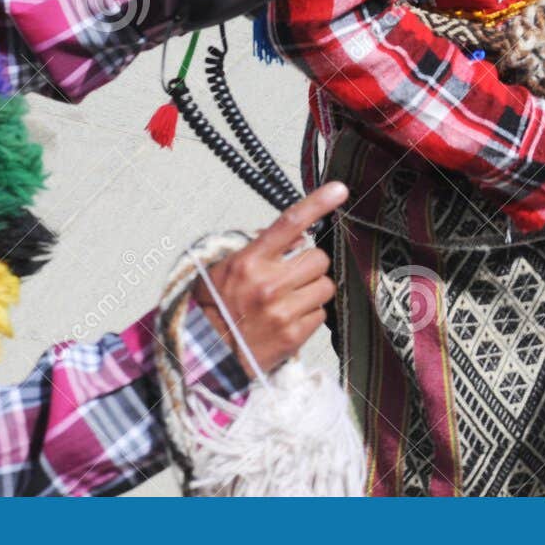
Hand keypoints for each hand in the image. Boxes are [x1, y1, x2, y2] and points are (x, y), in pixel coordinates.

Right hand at [193, 181, 345, 375]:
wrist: (205, 355)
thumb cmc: (214, 308)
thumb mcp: (225, 268)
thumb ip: (259, 247)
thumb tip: (297, 236)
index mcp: (250, 261)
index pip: (289, 223)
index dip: (318, 203)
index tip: (339, 190)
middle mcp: (269, 284)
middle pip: (319, 258)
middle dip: (312, 265)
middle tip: (294, 275)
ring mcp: (283, 311)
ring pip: (325, 286)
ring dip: (313, 290)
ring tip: (290, 300)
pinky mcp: (294, 336)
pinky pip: (321, 315)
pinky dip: (309, 315)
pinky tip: (288, 319)